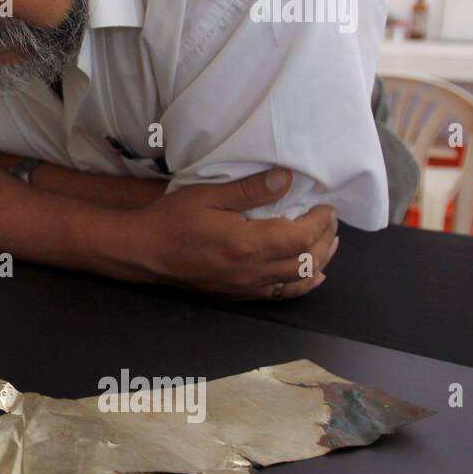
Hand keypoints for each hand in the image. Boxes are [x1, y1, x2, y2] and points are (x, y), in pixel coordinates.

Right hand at [130, 169, 338, 299]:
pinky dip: (301, 285)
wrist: (142, 251)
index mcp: (247, 244)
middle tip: (330, 220)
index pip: (302, 237)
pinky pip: (279, 294)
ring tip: (328, 244)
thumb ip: (250, 189)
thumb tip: (286, 180)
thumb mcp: (208, 194)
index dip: (321, 222)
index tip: (325, 206)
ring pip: (298, 280)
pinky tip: (311, 276)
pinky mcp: (237, 293)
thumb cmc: (171, 220)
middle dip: (325, 240)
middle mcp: (251, 271)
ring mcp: (245, 286)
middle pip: (307, 261)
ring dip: (320, 262)